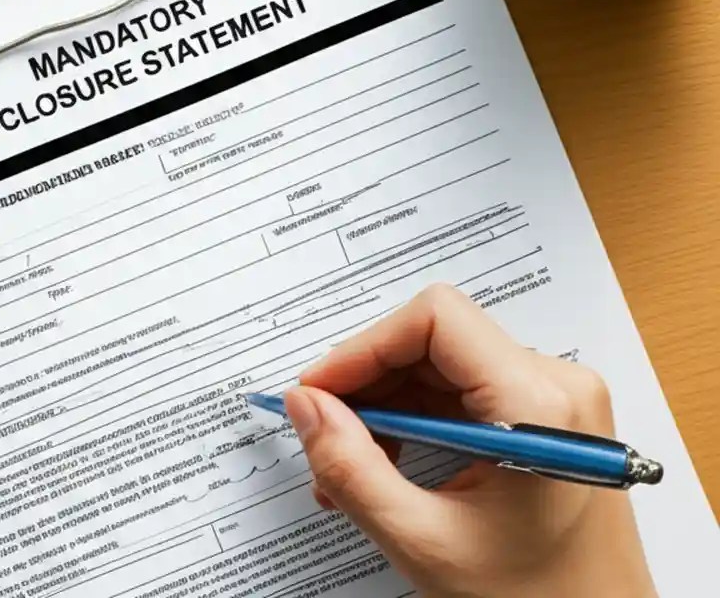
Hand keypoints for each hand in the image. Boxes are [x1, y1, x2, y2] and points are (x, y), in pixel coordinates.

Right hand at [287, 284, 655, 597]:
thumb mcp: (425, 541)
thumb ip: (352, 468)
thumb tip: (304, 405)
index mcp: (538, 404)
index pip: (434, 320)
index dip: (364, 348)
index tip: (319, 391)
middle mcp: (557, 385)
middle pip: (432, 341)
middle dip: (366, 386)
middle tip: (322, 438)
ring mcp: (554, 400)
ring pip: (440, 367)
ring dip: (384, 409)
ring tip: (351, 469)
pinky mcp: (544, 418)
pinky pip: (461, 394)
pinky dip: (413, 423)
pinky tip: (387, 468)